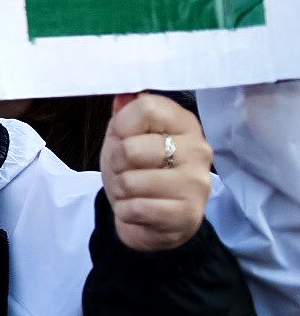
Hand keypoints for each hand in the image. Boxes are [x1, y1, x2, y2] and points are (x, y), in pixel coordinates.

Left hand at [100, 93, 212, 251]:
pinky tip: (140, 210)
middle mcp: (199, 150)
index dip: (122, 125)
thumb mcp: (124, 138)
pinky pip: (135, 209)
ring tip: (135, 192)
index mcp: (185, 124)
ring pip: (130, 181)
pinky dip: (126, 211)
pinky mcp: (189, 215)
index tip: (125, 138)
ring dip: (122, 190)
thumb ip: (124, 115)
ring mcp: (197, 184)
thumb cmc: (137, 172)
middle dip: (117, 163)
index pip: (146, 108)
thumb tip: (124, 95)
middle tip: (129, 171)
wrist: (151, 219)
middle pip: (131, 148)